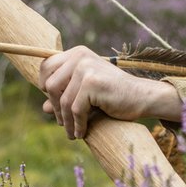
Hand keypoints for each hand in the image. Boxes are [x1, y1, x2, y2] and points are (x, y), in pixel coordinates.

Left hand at [39, 46, 182, 138]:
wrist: (142, 97)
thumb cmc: (114, 95)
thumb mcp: (86, 94)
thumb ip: (65, 97)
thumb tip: (44, 108)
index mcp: (77, 53)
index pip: (46, 67)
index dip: (45, 87)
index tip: (54, 104)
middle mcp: (80, 56)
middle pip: (49, 85)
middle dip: (55, 107)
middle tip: (62, 122)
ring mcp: (86, 67)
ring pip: (62, 101)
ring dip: (66, 121)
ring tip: (72, 132)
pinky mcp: (92, 82)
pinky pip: (76, 109)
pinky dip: (77, 125)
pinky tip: (82, 133)